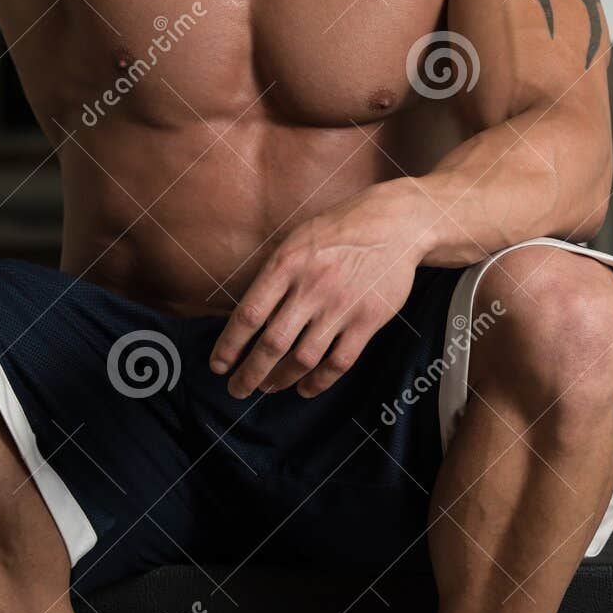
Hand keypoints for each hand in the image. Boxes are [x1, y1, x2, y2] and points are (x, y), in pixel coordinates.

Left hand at [210, 183, 429, 399]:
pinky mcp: (368, 320)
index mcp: (287, 264)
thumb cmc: (338, 232)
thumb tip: (245, 319)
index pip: (248, 315)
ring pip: (303, 359)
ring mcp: (341, 306)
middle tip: (238, 389)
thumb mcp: (296, 240)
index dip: (229, 346)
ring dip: (280, 380)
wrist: (394, 224)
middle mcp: (311, 287)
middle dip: (249, 374)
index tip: (218, 365)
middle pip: (272, 344)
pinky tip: (305, 389)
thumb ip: (273, 276)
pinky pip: (339, 362)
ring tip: (268, 387)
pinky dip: (318, 382)